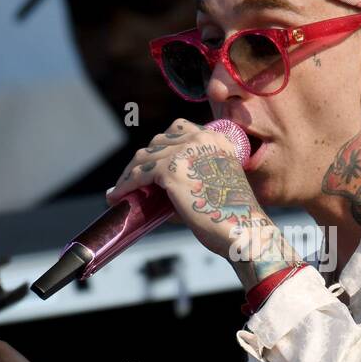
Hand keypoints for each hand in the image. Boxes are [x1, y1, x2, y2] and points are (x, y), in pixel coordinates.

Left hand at [107, 119, 302, 288]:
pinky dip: (125, 186)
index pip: (178, 130)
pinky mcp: (171, 169)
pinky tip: (117, 196)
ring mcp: (185, 152)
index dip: (160, 147)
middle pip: (157, 142)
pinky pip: (139, 175)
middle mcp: (201, 139)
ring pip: (144, 157)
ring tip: (120, 190)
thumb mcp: (214, 182)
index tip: (149, 164)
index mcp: (216, 138)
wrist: (243, 230)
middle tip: (131, 180)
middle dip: (141, 161)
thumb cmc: (231, 217)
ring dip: (129, 174)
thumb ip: (189, 175)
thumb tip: (152, 187)